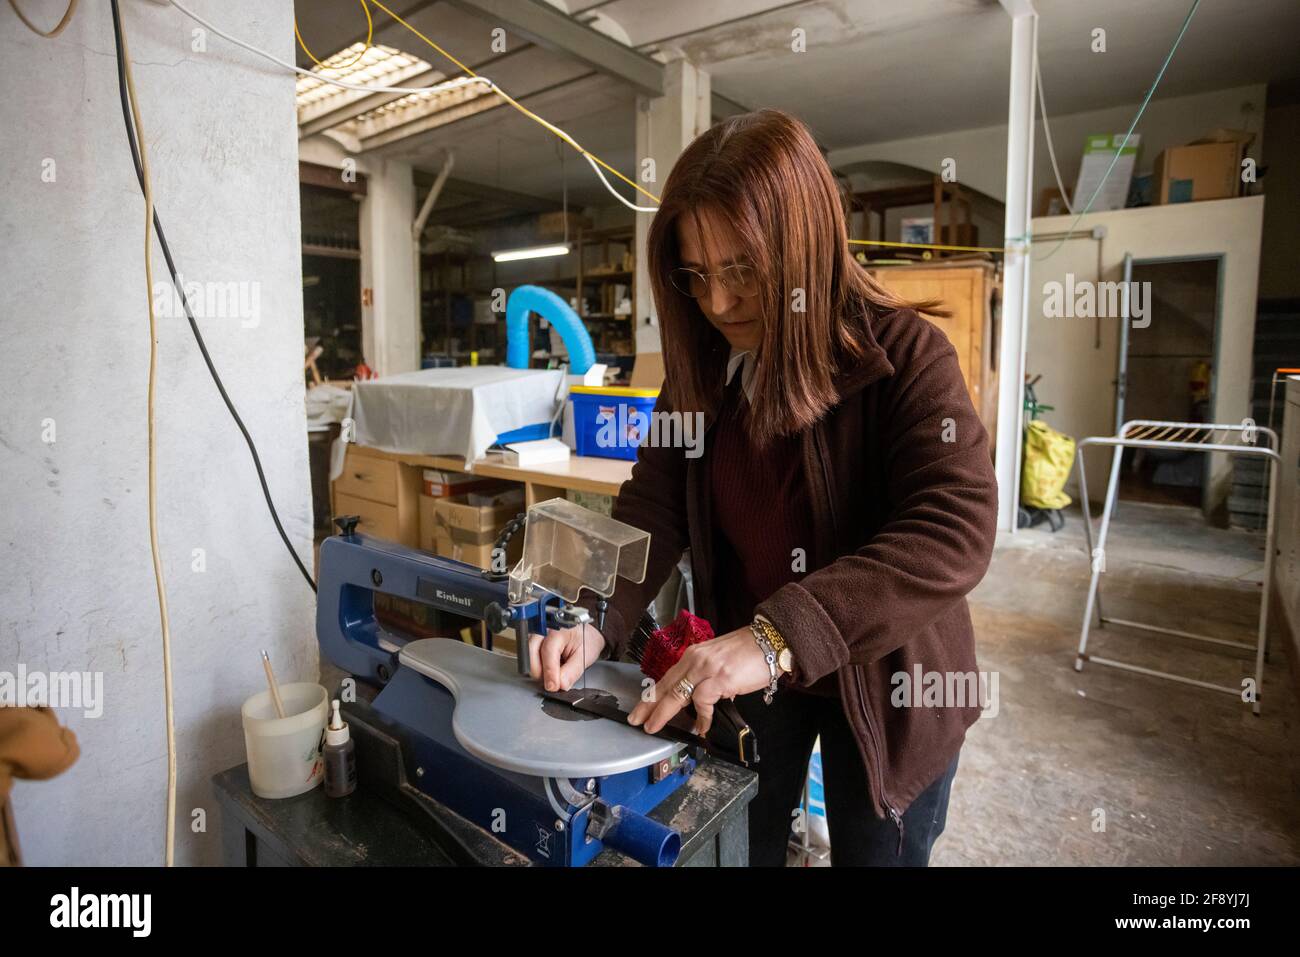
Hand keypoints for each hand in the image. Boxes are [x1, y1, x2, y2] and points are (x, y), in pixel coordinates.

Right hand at [529, 623, 605, 691]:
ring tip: (553, 672)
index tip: (553, 686)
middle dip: (540, 673)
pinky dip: (536, 667)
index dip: (550, 672)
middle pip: (530, 654)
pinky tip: (548, 667)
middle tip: (553, 682)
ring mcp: (535, 635)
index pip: (548, 651)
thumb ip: (572, 672)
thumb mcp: (585, 657)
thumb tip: (560, 685)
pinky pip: (528, 658)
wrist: (585, 633)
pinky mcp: (531, 642)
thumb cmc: (586, 640)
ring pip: (527, 657)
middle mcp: (544, 630)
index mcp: (559, 630)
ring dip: (537, 670)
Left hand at [628, 627, 771, 735]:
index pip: (666, 677)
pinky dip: (701, 717)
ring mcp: (707, 669)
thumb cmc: (749, 652)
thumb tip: (699, 698)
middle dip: (648, 706)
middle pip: (665, 686)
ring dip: (663, 713)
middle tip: (636, 721)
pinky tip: (701, 727)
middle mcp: (696, 659)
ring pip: (676, 694)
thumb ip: (705, 676)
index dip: (651, 694)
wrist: (770, 642)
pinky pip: (702, 702)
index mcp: (694, 655)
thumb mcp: (718, 660)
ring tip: (656, 728)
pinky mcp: (720, 678)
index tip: (640, 708)